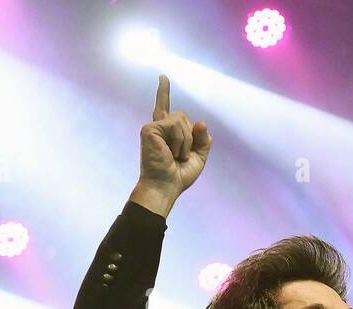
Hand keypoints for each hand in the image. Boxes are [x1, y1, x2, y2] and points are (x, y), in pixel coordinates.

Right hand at [130, 75, 211, 217]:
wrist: (166, 187)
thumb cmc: (178, 176)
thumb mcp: (198, 158)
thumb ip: (202, 140)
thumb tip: (200, 123)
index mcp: (167, 134)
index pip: (165, 108)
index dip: (163, 92)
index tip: (163, 77)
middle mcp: (158, 128)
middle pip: (184, 117)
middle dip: (191, 138)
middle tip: (180, 157)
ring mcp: (153, 127)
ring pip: (182, 120)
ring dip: (186, 142)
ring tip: (175, 156)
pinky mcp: (149, 129)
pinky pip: (176, 125)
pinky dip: (180, 141)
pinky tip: (171, 153)